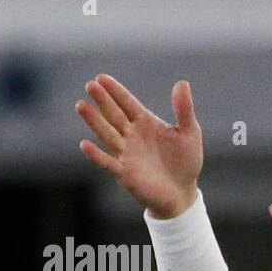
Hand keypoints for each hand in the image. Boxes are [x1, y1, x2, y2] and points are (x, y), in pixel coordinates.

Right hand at [76, 74, 201, 218]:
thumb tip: (182, 82)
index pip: (127, 103)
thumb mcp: (189, 133)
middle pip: (114, 115)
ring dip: (94, 121)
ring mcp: (126, 154)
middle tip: (90, 85)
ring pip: (107, 134)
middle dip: (103, 101)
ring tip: (81, 105)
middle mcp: (131, 135)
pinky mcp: (124, 173)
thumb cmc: (185, 161)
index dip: (115, 91)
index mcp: (145, 122)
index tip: (102, 78)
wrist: (183, 193)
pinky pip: (108, 163)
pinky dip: (96, 155)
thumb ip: (184, 110)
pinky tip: (84, 144)